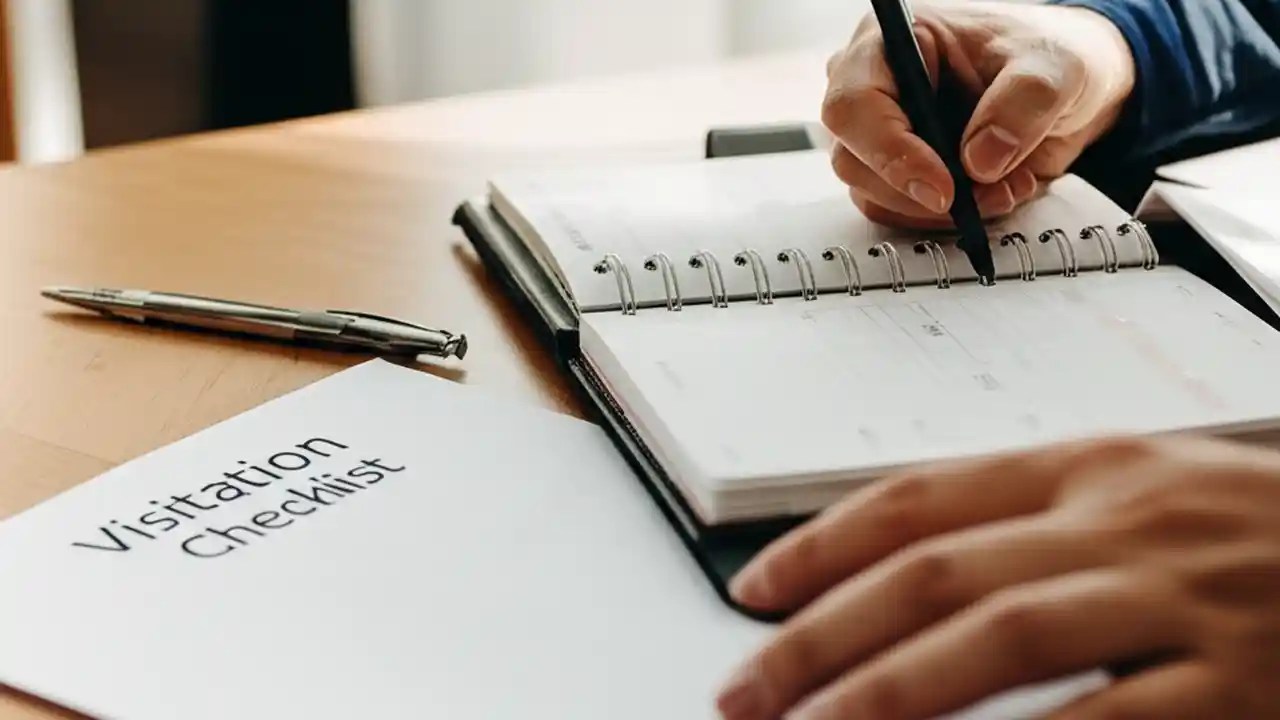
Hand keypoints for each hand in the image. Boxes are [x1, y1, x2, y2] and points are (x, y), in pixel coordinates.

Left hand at [716, 436, 1279, 718]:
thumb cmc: (1254, 526)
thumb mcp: (1139, 490)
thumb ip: (1025, 520)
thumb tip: (895, 570)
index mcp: (1088, 467)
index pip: (919, 497)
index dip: (820, 547)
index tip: (751, 594)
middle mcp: (1123, 523)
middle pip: (936, 572)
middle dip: (824, 636)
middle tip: (747, 688)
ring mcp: (1181, 603)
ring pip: (1001, 639)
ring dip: (889, 693)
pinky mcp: (1239, 687)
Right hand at [824, 2, 1134, 227]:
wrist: (1064, 90)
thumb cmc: (1047, 56)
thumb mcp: (1053, 66)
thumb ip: (1022, 104)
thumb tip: (979, 162)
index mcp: (891, 42)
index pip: (855, 105)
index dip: (891, 153)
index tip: (943, 189)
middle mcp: (873, 89)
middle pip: (853, 159)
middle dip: (919, 191)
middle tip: (985, 192)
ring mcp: (879, 136)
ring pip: (873, 195)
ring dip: (940, 211)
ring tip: (1005, 187)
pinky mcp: (896, 174)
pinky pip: (899, 213)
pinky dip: (947, 219)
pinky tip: (993, 193)